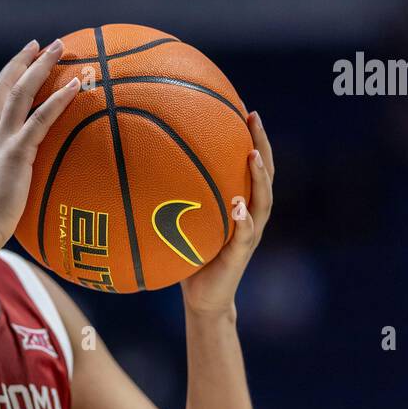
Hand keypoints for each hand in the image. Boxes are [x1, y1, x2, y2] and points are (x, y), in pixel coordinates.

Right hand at [0, 38, 81, 243]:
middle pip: (3, 85)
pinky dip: (58, 100)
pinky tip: (76, 86)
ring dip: (41, 67)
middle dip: (22, 61)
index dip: (5, 76)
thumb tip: (11, 178)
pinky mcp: (15, 153)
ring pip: (21, 92)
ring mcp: (0, 141)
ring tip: (59, 48)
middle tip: (39, 44)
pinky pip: (40, 119)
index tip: (19, 61)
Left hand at [179, 110, 273, 315]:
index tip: (246, 109)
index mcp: (241, 203)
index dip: (253, 138)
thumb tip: (141, 167)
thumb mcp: (182, 223)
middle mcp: (250, 215)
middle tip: (253, 118)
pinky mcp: (239, 256)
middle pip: (265, 174)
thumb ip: (174, 199)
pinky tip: (239, 208)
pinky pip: (244, 236)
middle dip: (261, 144)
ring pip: (262, 201)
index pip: (252, 165)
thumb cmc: (190, 256)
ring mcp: (248, 235)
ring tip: (252, 156)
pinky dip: (244, 221)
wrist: (203, 299)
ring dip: (259, 178)